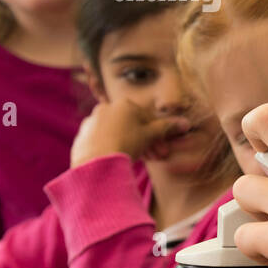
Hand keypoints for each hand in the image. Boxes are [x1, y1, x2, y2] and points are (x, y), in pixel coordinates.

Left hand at [70, 99, 190, 166]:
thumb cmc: (127, 144)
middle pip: (131, 126)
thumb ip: (167, 128)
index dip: (158, 135)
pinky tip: (120, 159)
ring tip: (138, 160)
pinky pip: (103, 141)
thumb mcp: (150, 135)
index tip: (163, 150)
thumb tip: (185, 123)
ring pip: (117, 133)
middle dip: (146, 142)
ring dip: (131, 145)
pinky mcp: (82, 136)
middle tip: (154, 158)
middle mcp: (105, 109)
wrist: (96, 162)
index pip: (147, 118)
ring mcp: (91, 122)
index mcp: (124, 104)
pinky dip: (113, 147)